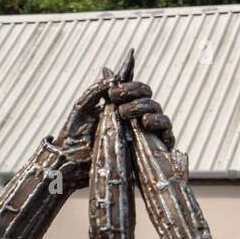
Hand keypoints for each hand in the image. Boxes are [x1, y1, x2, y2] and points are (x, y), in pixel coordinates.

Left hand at [55, 76, 174, 154]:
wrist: (73, 166)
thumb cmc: (75, 140)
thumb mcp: (82, 110)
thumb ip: (95, 90)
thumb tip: (108, 71)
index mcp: (121, 108)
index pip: (134, 90)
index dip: (130, 83)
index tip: (114, 89)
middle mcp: (136, 119)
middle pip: (147, 96)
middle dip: (133, 92)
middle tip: (114, 97)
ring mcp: (146, 133)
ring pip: (156, 110)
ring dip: (142, 106)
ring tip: (123, 112)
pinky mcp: (154, 149)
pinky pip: (166, 131)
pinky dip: (158, 123)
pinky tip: (145, 123)